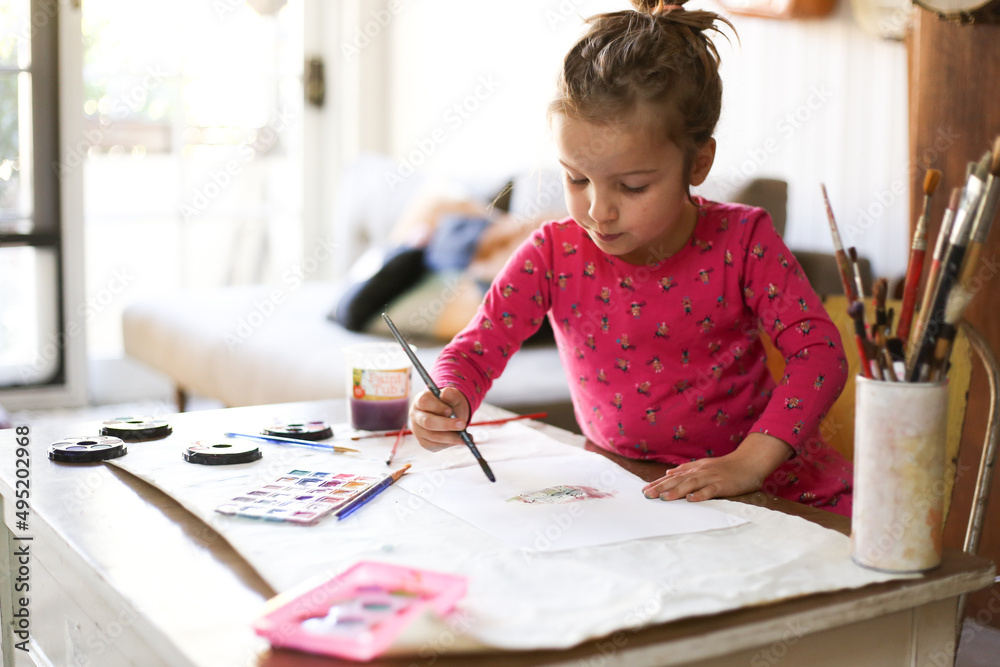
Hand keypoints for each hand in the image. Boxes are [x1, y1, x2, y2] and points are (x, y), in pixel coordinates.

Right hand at [409, 386, 471, 451]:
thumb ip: (450, 394)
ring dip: (451, 437)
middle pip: (427, 422)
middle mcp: (416, 416)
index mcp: (420, 400)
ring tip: (465, 437)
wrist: (450, 415)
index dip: (437, 407)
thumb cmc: (450, 404)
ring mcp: (418, 430)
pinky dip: (449, 444)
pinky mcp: (424, 442)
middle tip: (462, 425)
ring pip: (432, 436)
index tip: (450, 410)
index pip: (424, 402)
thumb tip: (446, 392)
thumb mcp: (453, 397)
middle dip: (446, 425)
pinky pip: (435, 446)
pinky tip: (460, 440)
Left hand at [641, 433, 791, 502]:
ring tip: (664, 498)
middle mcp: (700, 472)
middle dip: (661, 487)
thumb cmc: (726, 466)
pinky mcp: (723, 484)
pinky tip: (691, 499)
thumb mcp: (703, 465)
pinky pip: (711, 490)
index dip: (658, 483)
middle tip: (647, 495)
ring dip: (677, 491)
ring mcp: (711, 478)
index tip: (644, 490)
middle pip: (678, 480)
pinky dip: (701, 494)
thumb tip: (667, 473)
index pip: (673, 477)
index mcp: (695, 469)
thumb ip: (686, 469)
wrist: (749, 461)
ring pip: (691, 484)